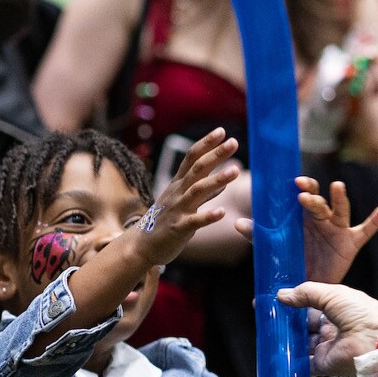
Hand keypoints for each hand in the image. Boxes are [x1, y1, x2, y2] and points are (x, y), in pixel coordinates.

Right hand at [137, 128, 238, 266]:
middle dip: (215, 154)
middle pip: (197, 169)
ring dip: (217, 180)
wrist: (142, 245)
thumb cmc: (166, 221)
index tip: (222, 131)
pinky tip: (222, 212)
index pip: (192, 158)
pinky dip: (208, 216)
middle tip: (234, 142)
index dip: (206, 143)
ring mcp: (177, 209)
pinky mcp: (178, 228)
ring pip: (197, 191)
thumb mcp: (183, 201)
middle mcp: (178, 192)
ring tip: (235, 171)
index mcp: (179, 184)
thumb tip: (223, 182)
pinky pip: (194, 221)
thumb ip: (203, 191)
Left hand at [236, 177, 377, 285]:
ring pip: (340, 210)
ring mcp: (338, 229)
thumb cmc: (295, 259)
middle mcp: (322, 218)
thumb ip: (259, 236)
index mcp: (304, 217)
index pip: (303, 196)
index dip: (300, 187)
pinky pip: (365, 230)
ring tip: (337, 188)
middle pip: (319, 201)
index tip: (294, 182)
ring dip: (339, 198)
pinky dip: (375, 220)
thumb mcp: (276, 248)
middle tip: (302, 189)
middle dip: (312, 193)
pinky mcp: (350, 242)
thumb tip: (237, 223)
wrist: (310, 284)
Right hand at [277, 281, 377, 375]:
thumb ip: (306, 293)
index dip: (292, 305)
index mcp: (335, 311)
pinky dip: (291, 360)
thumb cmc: (360, 312)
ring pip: (300, 345)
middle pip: (302, 327)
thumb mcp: (332, 293)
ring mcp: (326, 348)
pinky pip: (303, 364)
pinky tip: (276, 352)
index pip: (309, 308)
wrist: (376, 340)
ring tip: (267, 333)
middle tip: (266, 319)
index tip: (274, 303)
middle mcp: (330, 329)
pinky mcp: (323, 364)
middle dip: (286, 323)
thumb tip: (281, 294)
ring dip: (286, 341)